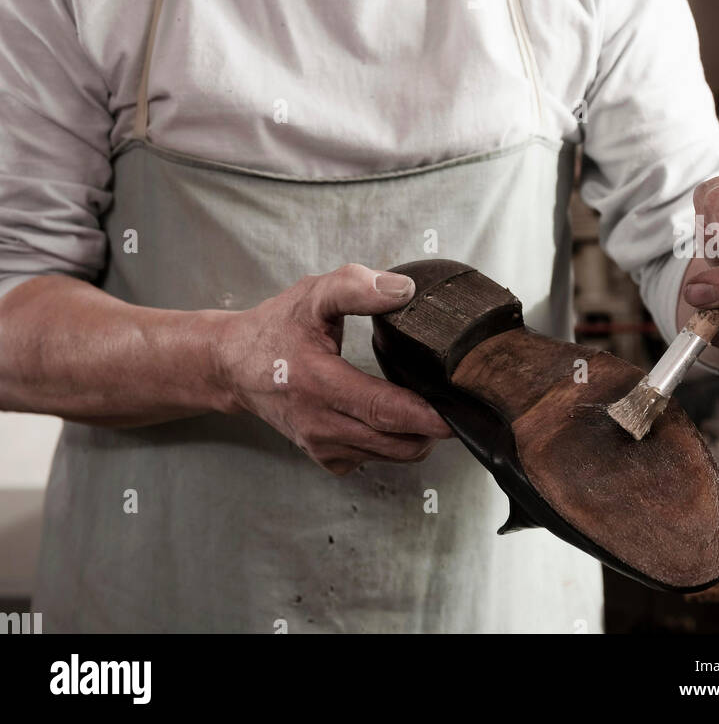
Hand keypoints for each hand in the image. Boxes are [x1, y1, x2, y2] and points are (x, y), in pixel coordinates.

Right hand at [217, 263, 451, 474]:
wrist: (234, 366)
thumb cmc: (276, 328)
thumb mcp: (312, 295)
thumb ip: (355, 287)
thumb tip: (404, 290)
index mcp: (319, 383)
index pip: (383, 410)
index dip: (425, 415)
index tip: (455, 410)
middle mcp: (320, 424)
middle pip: (395, 441)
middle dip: (432, 428)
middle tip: (456, 403)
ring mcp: (322, 446)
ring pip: (388, 455)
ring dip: (416, 437)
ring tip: (430, 406)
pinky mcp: (324, 457)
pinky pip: (372, 459)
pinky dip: (393, 444)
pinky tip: (395, 417)